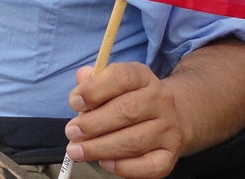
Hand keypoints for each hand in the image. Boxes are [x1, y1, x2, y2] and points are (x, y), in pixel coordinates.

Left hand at [64, 63, 182, 178]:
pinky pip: (147, 166)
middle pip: (127, 111)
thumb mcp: (115, 83)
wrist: (172, 116)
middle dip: (93, 124)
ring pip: (134, 141)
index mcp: (144, 78)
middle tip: (71, 132)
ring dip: (100, 148)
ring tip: (77, 150)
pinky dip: (123, 167)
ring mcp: (168, 129)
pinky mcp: (169, 155)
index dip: (94, 90)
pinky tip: (104, 162)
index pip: (122, 77)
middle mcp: (160, 101)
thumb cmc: (132, 100)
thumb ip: (95, 81)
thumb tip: (82, 77)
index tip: (74, 103)